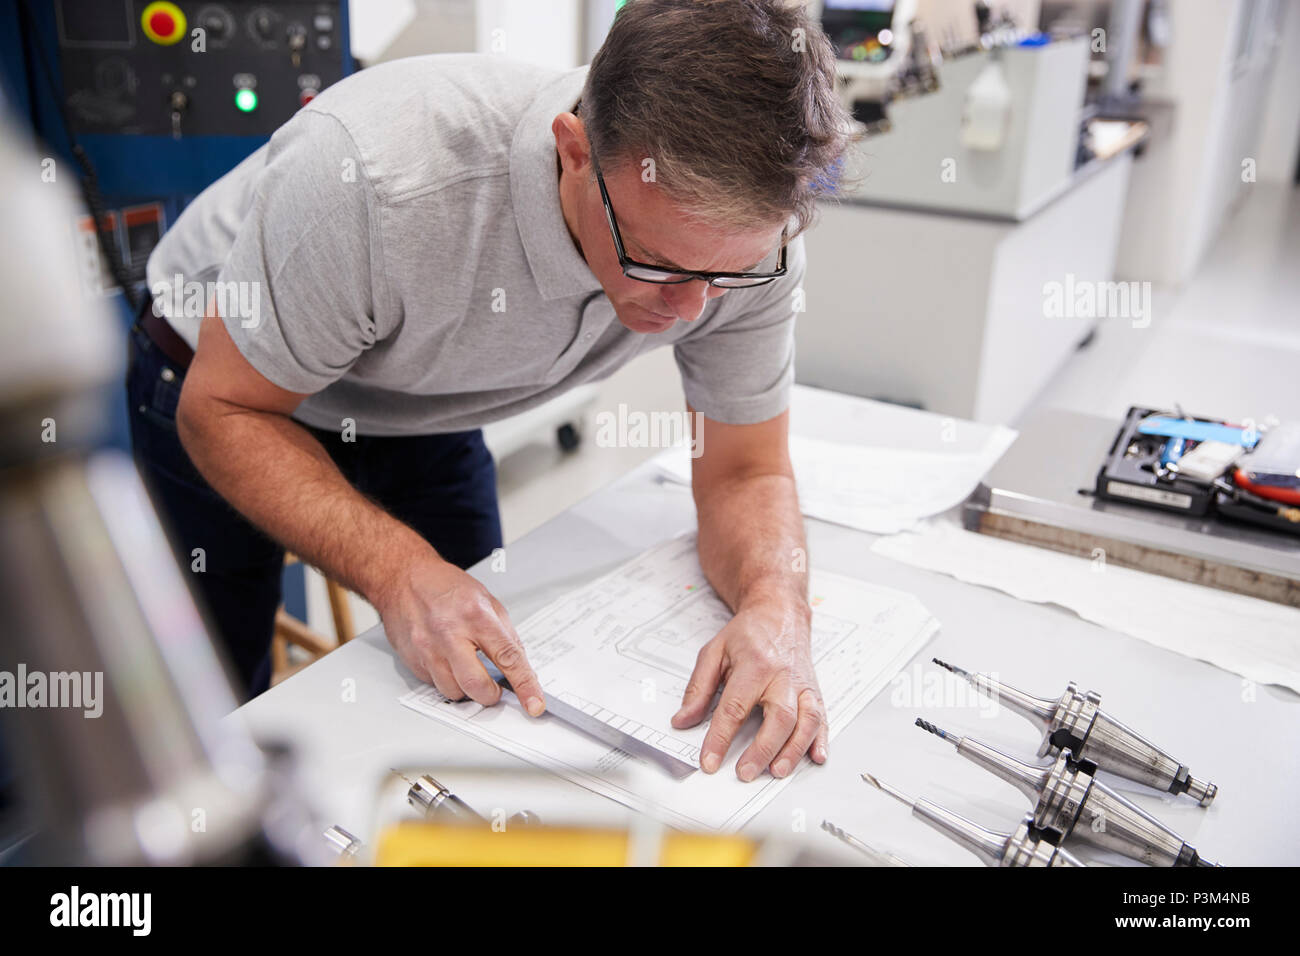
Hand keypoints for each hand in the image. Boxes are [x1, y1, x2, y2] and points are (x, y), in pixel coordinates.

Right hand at [375, 553, 545, 715]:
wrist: (403, 578)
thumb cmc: (446, 587)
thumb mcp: (487, 601)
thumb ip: (505, 636)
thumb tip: (521, 669)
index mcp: (475, 615)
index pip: (507, 657)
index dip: (524, 684)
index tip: (534, 704)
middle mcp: (449, 633)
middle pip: (476, 685)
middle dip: (490, 695)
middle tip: (495, 690)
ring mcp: (427, 648)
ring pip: (453, 692)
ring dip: (466, 689)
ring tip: (467, 667)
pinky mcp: (413, 660)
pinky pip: (435, 684)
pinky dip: (447, 679)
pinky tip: (446, 660)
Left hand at [671, 598, 826, 780]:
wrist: (780, 612)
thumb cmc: (749, 633)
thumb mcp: (714, 652)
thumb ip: (698, 689)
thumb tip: (683, 720)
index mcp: (754, 665)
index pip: (735, 708)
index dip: (720, 738)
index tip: (709, 760)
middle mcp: (783, 676)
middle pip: (778, 717)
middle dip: (763, 749)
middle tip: (745, 772)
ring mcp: (802, 685)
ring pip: (806, 721)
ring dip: (794, 750)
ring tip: (777, 772)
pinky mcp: (814, 691)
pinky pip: (823, 718)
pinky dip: (821, 740)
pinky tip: (816, 757)